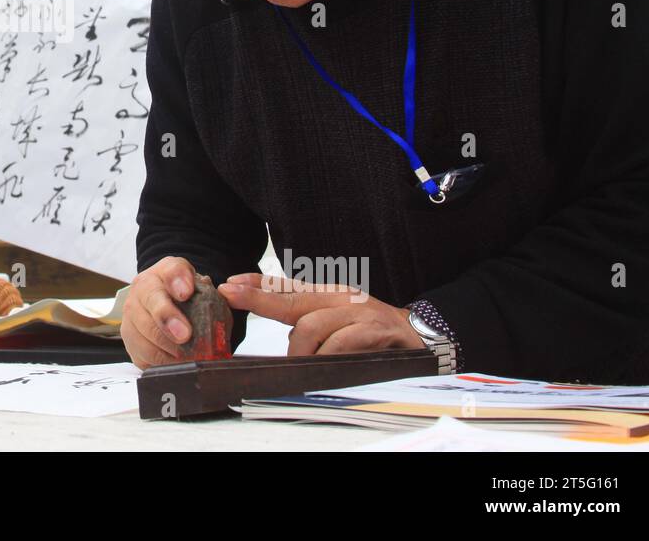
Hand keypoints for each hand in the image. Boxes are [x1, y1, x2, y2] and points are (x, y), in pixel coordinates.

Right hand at [122, 256, 198, 368]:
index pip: (170, 271)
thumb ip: (208, 289)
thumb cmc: (182, 299)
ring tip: (186, 354)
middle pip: (151, 302)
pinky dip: (162, 361)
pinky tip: (177, 363)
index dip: (177, 281)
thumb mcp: (197, 287)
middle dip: (167, 319)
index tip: (186, 293)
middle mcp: (141, 291)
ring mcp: (131, 317)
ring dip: (166, 346)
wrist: (163, 307)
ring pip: (144, 332)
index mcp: (162, 274)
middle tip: (185, 335)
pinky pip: (144, 355)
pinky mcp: (130, 341)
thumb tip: (229, 296)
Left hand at [218, 273, 424, 355]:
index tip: (230, 284)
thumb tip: (287, 335)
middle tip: (232, 295)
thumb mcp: (337, 320)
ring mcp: (355, 312)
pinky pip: (340, 343)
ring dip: (298, 348)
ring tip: (297, 362)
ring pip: (311, 325)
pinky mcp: (372, 330)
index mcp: (327, 295)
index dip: (257, 284)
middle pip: (291, 298)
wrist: (418, 335)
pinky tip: (320, 364)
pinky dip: (325, 356)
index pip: (286, 286)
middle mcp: (338, 298)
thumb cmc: (371, 330)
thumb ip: (310, 323)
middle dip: (258, 298)